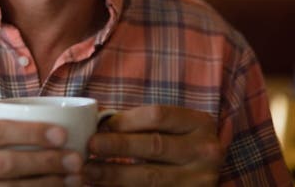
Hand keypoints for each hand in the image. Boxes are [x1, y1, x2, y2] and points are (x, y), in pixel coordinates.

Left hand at [85, 105, 221, 185]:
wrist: (204, 173)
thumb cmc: (180, 142)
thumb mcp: (172, 126)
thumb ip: (140, 123)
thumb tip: (98, 124)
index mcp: (199, 123)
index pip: (157, 116)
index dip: (125, 120)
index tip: (100, 126)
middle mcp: (205, 151)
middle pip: (154, 145)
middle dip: (117, 146)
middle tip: (90, 146)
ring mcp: (200, 180)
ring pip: (150, 177)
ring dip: (114, 174)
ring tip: (89, 171)